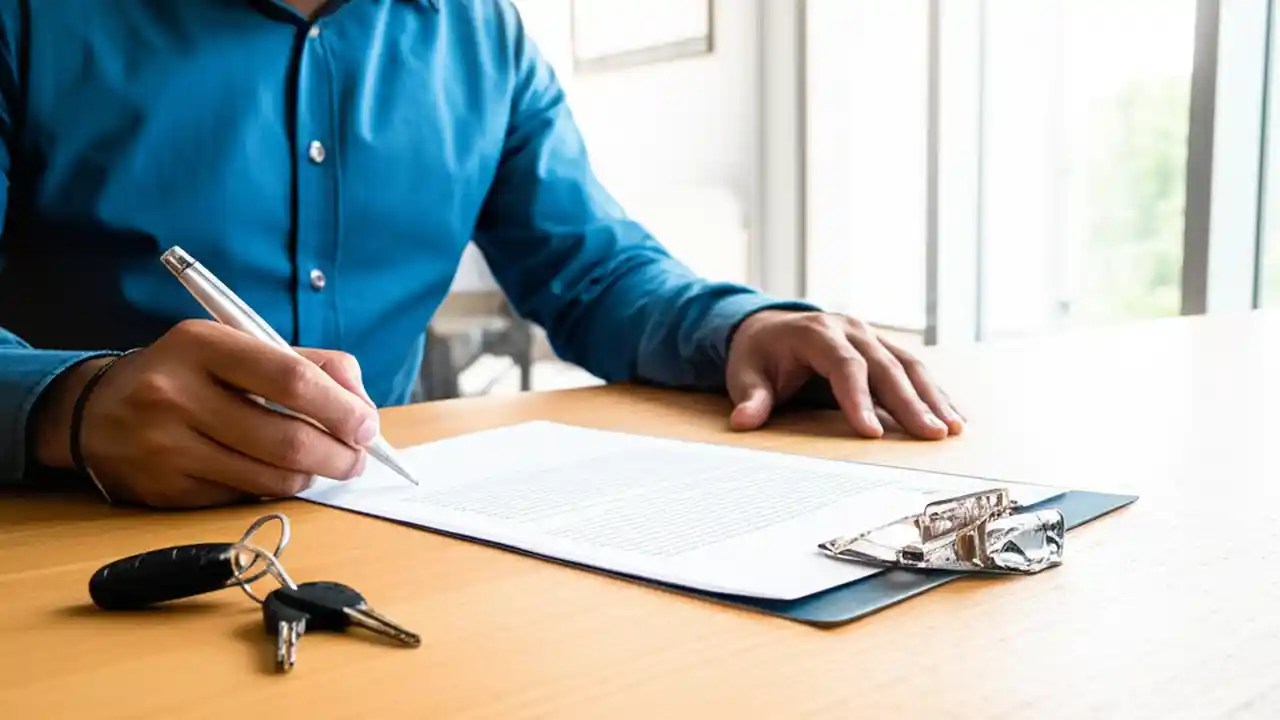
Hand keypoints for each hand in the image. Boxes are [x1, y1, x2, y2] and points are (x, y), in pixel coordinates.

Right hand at [34, 320, 378, 507]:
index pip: (292, 379)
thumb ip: (309, 365)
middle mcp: (177, 394)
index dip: (341, 408)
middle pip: (287, 440)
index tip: (366, 426)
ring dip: (312, 477)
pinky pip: (243, 498)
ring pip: (271, 478)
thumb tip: (362, 407)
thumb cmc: (191, 374)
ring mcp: (166, 446)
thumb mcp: (238, 347)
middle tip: (357, 459)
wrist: (97, 410)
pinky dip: (272, 489)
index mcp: (203, 345)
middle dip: (339, 456)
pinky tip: (274, 474)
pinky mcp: (164, 490)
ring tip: (324, 467)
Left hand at [725, 311, 964, 439]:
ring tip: (951, 430)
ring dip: (932, 397)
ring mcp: (871, 336)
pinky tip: (953, 418)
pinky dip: (934, 393)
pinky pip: (913, 368)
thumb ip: (750, 397)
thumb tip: (744, 421)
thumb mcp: (744, 373)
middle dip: (910, 402)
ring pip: (908, 365)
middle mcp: (850, 329)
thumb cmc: (759, 354)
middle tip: (930, 435)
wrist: (769, 326)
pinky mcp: (883, 347)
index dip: (859, 399)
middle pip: (885, 366)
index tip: (873, 433)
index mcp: (816, 333)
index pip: (844, 366)